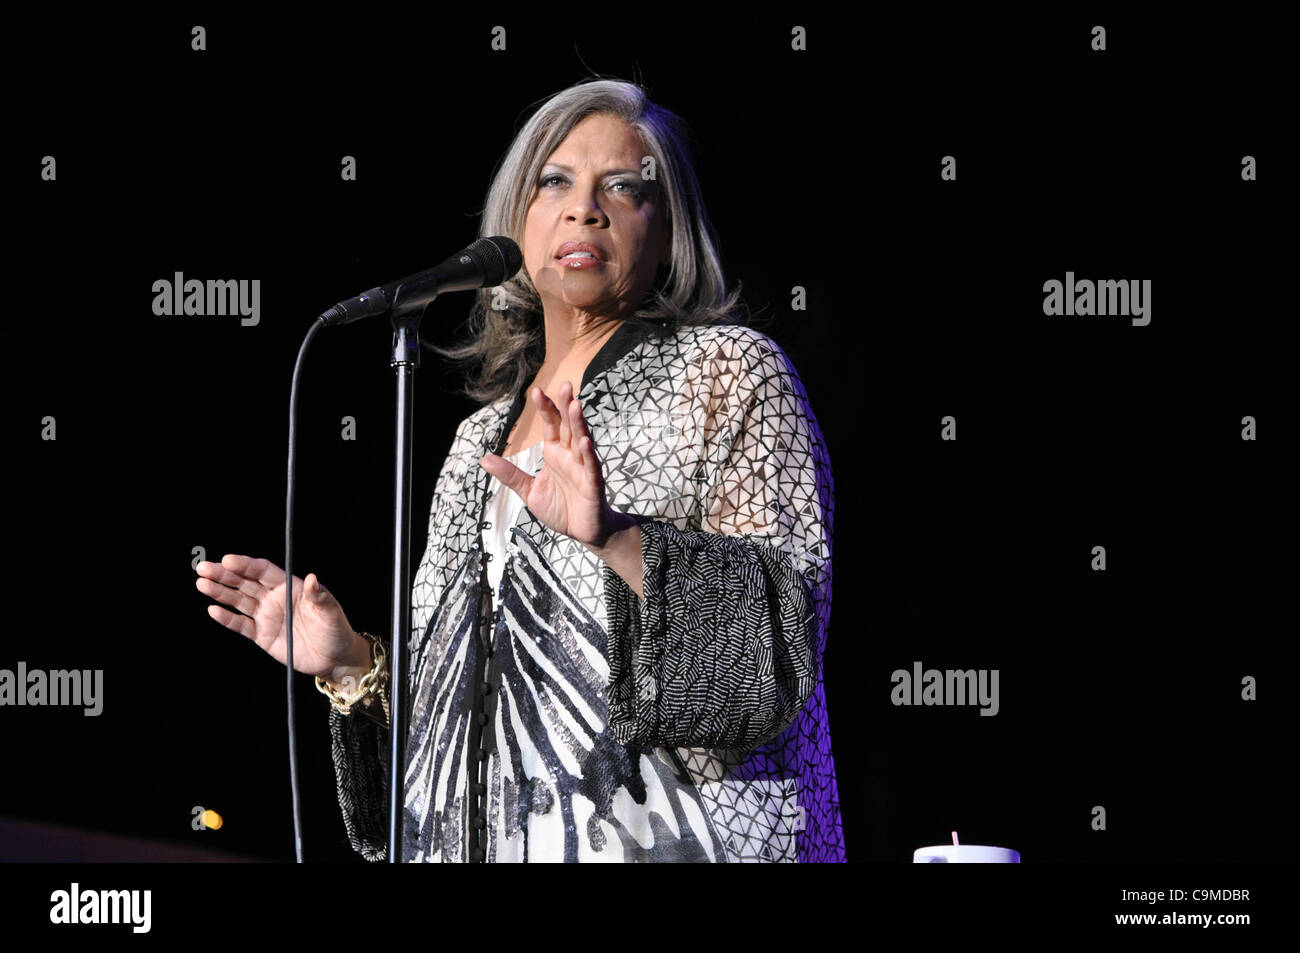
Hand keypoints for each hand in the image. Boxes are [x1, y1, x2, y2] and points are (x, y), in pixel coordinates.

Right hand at [194, 554, 370, 684]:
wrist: (334, 659)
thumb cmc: (336, 631)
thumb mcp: (331, 612)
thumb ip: (320, 596)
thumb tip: (312, 579)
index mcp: (290, 587)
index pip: (263, 571)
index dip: (245, 564)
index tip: (227, 559)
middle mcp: (274, 599)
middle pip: (245, 582)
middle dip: (224, 574)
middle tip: (203, 567)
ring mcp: (266, 617)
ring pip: (239, 601)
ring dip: (220, 593)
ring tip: (202, 584)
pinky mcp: (262, 636)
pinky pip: (241, 625)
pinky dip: (227, 618)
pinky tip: (213, 610)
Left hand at [479, 381, 629, 548]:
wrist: (583, 533)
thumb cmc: (561, 509)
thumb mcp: (529, 491)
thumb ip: (510, 474)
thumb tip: (483, 458)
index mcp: (555, 454)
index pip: (551, 425)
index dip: (546, 408)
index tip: (536, 391)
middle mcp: (571, 456)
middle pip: (569, 426)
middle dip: (566, 406)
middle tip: (565, 385)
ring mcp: (583, 469)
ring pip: (582, 441)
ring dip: (579, 424)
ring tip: (576, 405)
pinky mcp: (593, 485)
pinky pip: (591, 468)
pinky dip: (589, 455)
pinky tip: (585, 443)